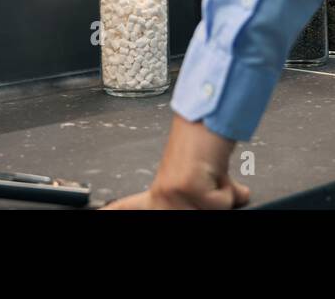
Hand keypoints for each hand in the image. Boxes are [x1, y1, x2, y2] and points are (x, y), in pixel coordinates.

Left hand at [104, 115, 247, 208]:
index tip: (102, 211)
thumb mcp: (201, 180)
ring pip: (208, 211)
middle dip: (208, 202)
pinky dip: (227, 190)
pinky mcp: (187, 187)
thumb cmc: (204, 144)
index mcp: (159, 193)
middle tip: (207, 184)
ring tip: (213, 175)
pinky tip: (216, 172)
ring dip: (219, 196)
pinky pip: (219, 204)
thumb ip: (201, 197)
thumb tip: (231, 199)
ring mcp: (170, 192)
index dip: (116, 210)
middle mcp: (160, 195)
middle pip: (190, 215)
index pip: (129, 208)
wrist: (208, 118)